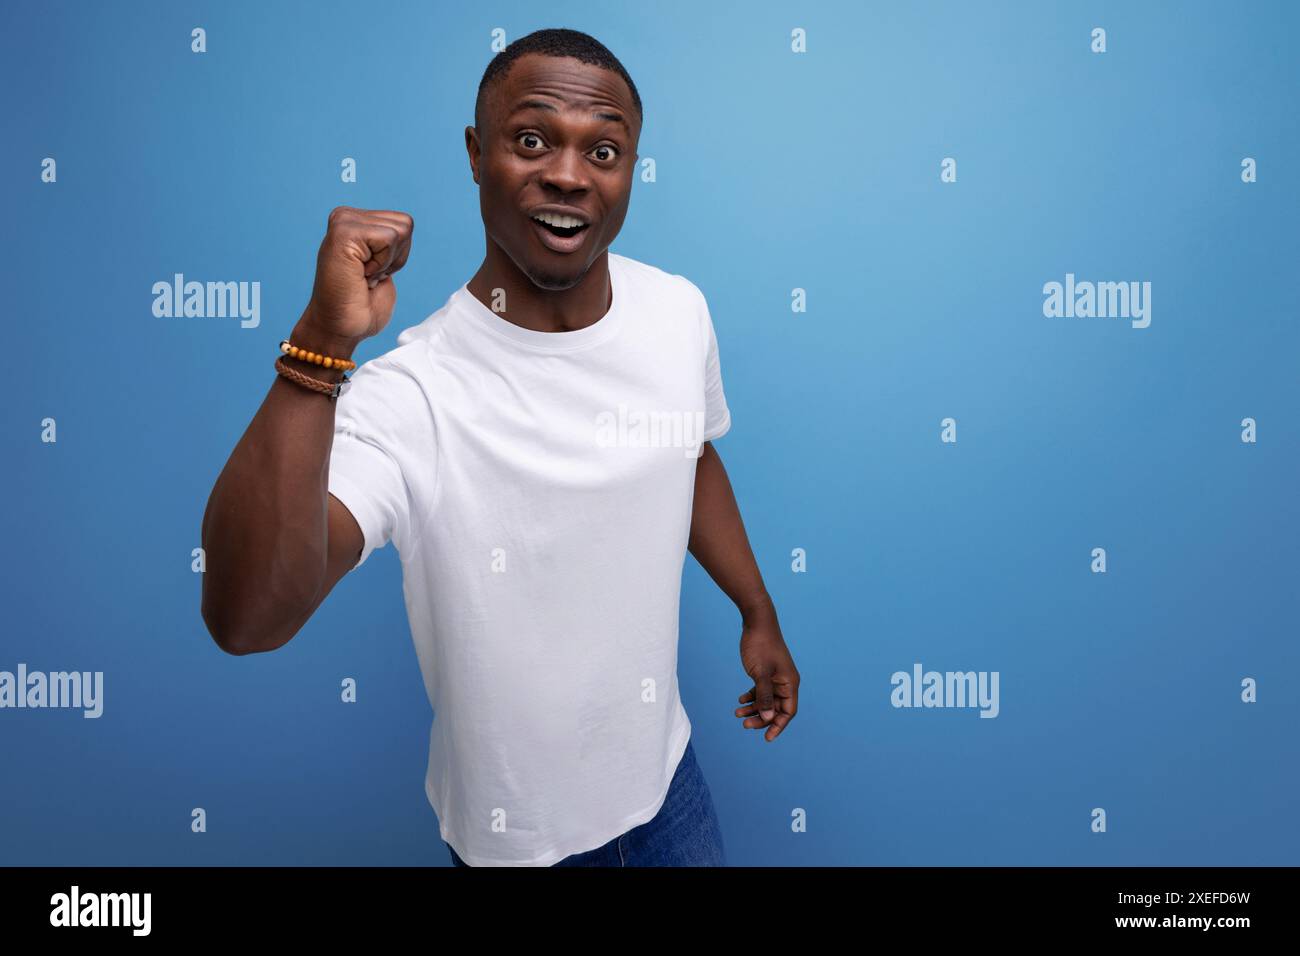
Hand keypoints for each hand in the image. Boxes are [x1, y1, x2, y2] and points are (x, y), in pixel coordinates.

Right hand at [301, 206, 414, 345]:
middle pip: (405, 224)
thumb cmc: (361, 306)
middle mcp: (346, 216)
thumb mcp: (384, 266)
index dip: (398, 256)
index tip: (372, 273)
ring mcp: (343, 222)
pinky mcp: (343, 232)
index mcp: (355, 222)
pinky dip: (382, 263)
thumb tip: (406, 225)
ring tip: (362, 276)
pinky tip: (360, 274)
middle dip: (395, 257)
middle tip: (367, 276)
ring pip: (400, 231)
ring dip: (387, 262)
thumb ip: (392, 243)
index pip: (404, 223)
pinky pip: (389, 238)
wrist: (339, 328)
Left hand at [735, 601, 799, 741]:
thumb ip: (764, 697)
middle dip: (761, 718)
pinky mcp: (766, 671)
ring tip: (737, 714)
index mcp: (790, 683)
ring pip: (767, 700)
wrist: (756, 621)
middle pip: (776, 708)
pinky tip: (740, 700)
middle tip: (744, 725)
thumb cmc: (760, 646)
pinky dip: (751, 696)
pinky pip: (761, 690)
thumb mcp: (760, 674)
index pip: (788, 712)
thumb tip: (768, 719)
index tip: (766, 738)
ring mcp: (776, 677)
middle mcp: (786, 682)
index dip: (778, 725)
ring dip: (754, 708)